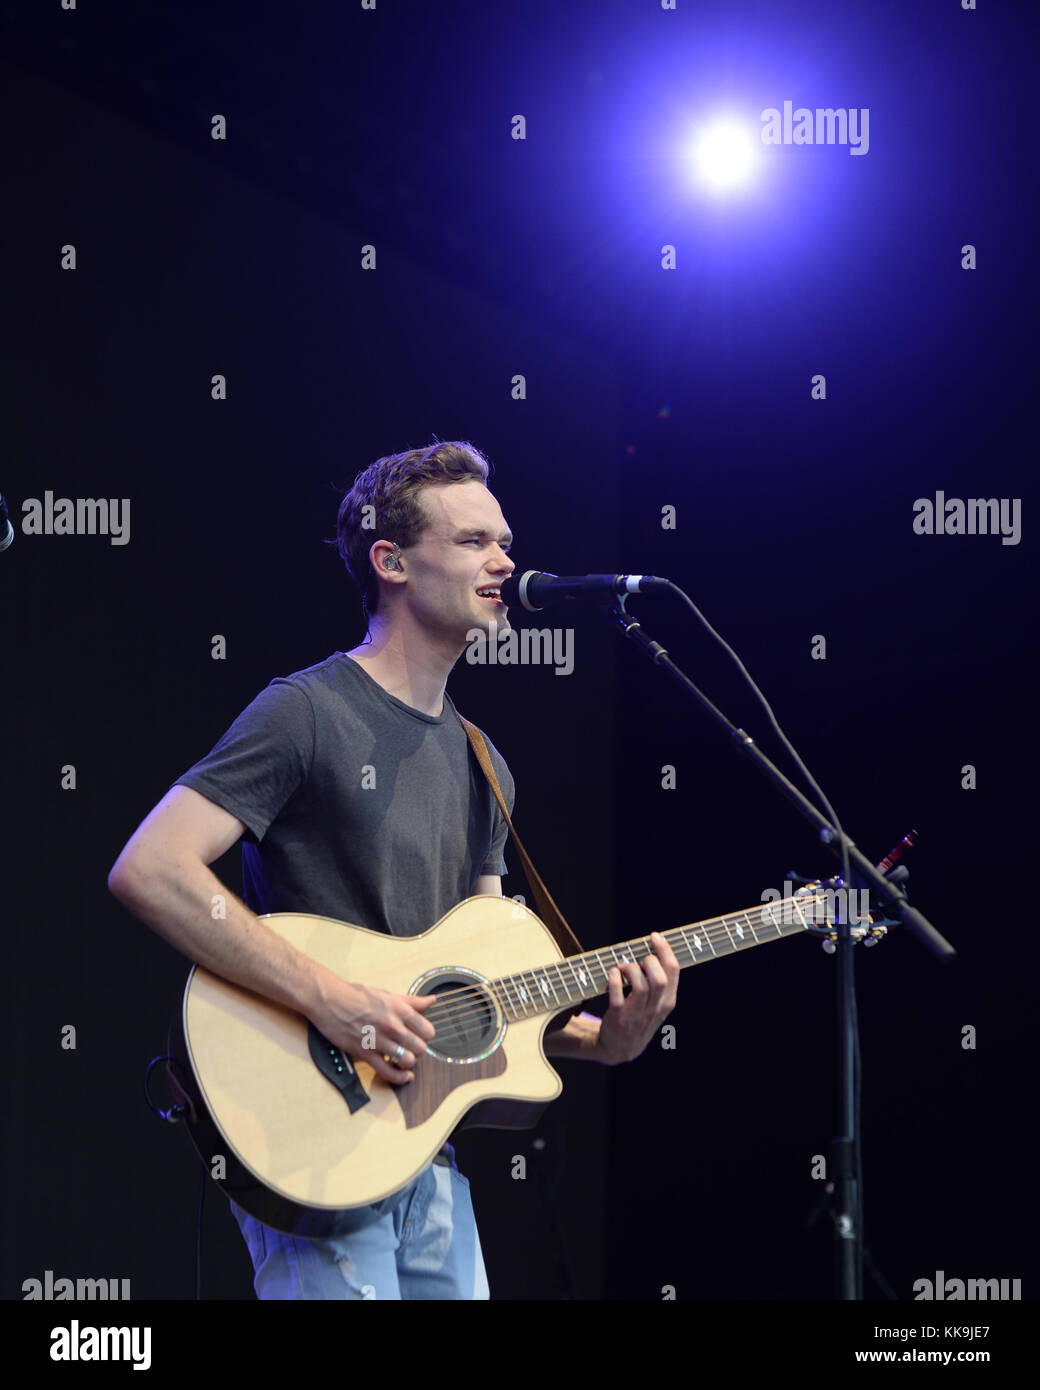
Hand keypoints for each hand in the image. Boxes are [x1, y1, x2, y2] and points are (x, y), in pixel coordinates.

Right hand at [310, 971, 436, 1085]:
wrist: (330, 1001)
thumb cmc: (356, 996)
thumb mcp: (388, 994)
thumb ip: (412, 1001)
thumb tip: (431, 1000)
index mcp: (399, 1010)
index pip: (427, 1031)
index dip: (426, 1037)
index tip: (420, 1037)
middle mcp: (392, 1026)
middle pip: (420, 1048)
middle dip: (418, 1051)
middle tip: (411, 1049)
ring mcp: (379, 1041)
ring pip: (407, 1061)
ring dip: (408, 1063)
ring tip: (404, 1059)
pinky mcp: (365, 1053)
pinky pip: (388, 1072)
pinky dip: (399, 1078)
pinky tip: (403, 1076)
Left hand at [596, 932, 678, 1064]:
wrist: (620, 1048)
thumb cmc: (639, 1018)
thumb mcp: (658, 1005)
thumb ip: (661, 983)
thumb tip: (656, 950)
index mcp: (668, 1001)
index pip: (673, 971)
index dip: (665, 950)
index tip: (655, 936)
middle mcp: (655, 1008)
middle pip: (659, 978)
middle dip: (648, 961)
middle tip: (639, 959)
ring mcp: (637, 1014)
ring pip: (640, 985)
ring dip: (630, 969)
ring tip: (623, 967)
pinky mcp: (619, 1017)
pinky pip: (617, 995)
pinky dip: (614, 979)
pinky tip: (612, 973)